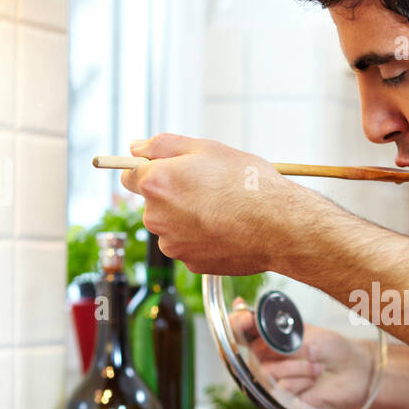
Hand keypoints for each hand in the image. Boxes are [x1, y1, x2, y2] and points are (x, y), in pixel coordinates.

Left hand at [119, 133, 314, 274]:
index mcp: (156, 183)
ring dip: (187, 218)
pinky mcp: (191, 263)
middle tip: (209, 188)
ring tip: (222, 210)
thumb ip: (163, 145)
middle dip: (173, 195)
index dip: (149, 170)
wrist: (279, 226)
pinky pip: (190, 246)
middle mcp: (156, 217)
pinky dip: (202, 238)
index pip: (128, 175)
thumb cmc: (249, 184)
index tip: (168, 170)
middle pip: (153, 203)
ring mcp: (173, 244)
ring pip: (172, 226)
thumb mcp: (207, 148)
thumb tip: (136, 148)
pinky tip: (226, 229)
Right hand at [229, 299, 377, 408]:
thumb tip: (258, 329)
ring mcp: (272, 381)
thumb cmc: (334, 351)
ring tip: (317, 367)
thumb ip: (278, 336)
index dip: (237, 324)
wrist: (354, 372)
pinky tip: (313, 381)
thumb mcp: (307, 335)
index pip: (241, 330)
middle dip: (285, 351)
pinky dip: (301, 382)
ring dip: (298, 367)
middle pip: (254, 354)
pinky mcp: (282, 400)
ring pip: (267, 373)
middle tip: (310, 351)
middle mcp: (266, 360)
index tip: (244, 318)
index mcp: (269, 338)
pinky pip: (280, 389)